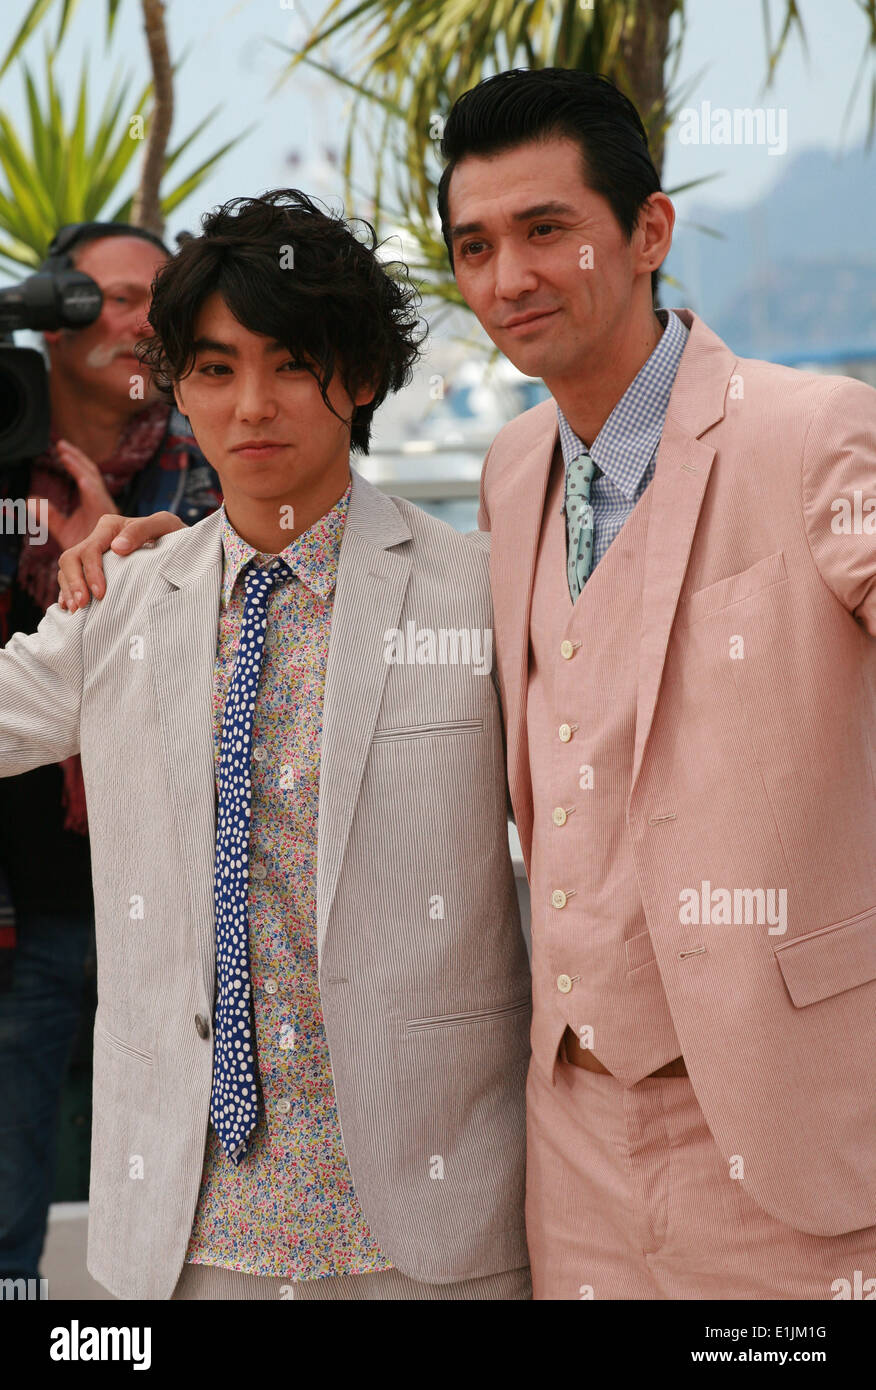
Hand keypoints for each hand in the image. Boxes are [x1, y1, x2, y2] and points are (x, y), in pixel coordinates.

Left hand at [30, 440, 120, 552]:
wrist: (102, 573)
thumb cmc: (88, 552)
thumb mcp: (64, 530)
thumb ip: (49, 515)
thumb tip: (29, 501)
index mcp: (94, 503)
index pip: (84, 476)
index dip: (73, 461)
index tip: (61, 449)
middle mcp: (102, 503)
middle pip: (90, 473)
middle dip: (76, 458)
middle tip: (62, 445)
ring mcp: (106, 510)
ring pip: (94, 483)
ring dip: (80, 469)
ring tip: (66, 455)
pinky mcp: (108, 520)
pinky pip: (101, 502)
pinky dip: (92, 490)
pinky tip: (82, 481)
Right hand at [57, 510, 185, 610]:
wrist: (182, 549)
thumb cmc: (174, 536)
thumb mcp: (165, 525)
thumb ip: (142, 530)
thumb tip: (117, 548)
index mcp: (110, 527)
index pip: (90, 550)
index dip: (91, 572)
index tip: (101, 594)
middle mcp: (98, 540)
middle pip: (70, 559)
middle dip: (74, 583)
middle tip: (82, 605)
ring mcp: (94, 557)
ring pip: (66, 571)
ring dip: (68, 590)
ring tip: (76, 610)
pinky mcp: (94, 571)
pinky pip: (70, 581)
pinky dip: (67, 594)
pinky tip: (70, 609)